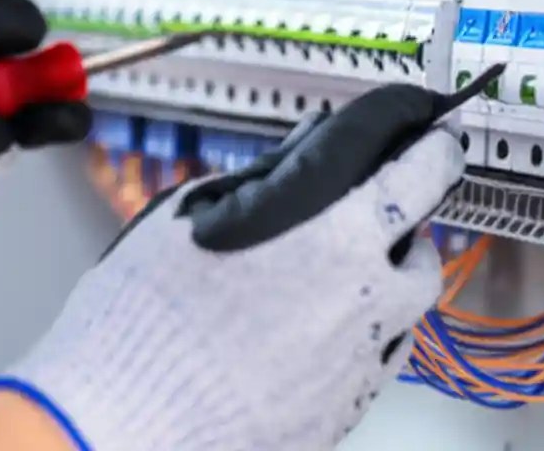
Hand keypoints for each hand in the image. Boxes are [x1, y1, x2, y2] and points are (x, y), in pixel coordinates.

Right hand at [0, 84, 465, 450]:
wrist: (119, 418)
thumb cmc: (143, 321)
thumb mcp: (193, 215)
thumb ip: (266, 178)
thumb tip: (302, 149)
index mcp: (335, 234)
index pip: (416, 163)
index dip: (423, 134)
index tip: (423, 126)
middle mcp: (367, 299)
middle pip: (423, 236)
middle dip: (404, 211)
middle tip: (368, 198)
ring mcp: (361, 360)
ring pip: (407, 303)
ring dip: (384, 274)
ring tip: (325, 268)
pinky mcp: (346, 408)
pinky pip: (377, 355)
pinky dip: (360, 330)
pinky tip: (307, 323)